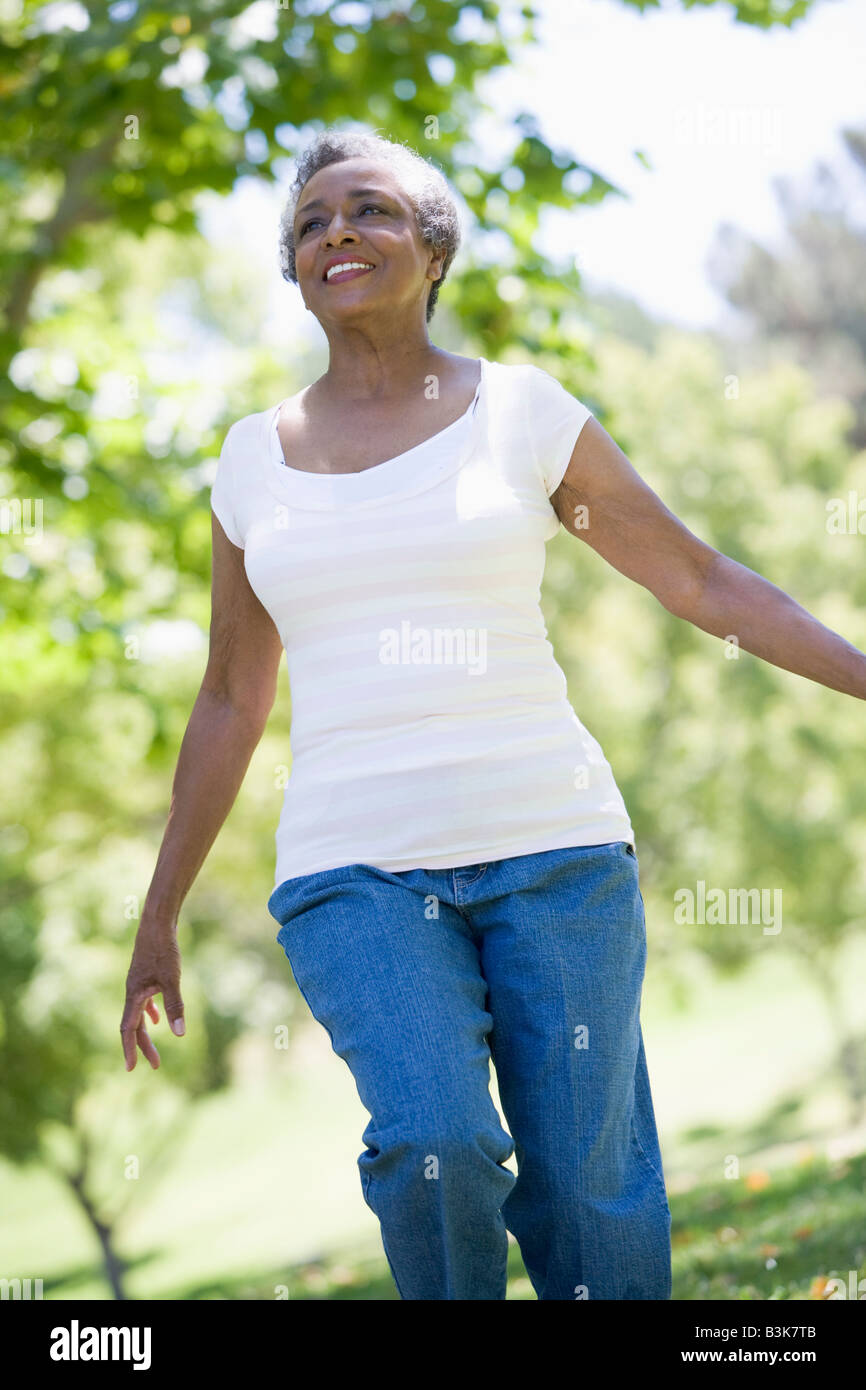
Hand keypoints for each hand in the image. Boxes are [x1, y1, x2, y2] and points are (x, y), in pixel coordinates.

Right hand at [121, 925, 184, 1071]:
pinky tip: (159, 1018)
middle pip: (134, 1026)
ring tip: (154, 1050)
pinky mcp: (145, 976)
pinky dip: (150, 1013)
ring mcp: (138, 984)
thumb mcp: (172, 979)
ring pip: (139, 1015)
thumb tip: (179, 1034)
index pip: (128, 1030)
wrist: (157, 924)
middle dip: (144, 1046)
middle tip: (156, 1065)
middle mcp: (132, 992)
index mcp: (134, 996)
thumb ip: (174, 1005)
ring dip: (147, 1032)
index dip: (130, 1050)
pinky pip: (144, 1002)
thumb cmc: (164, 950)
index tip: (131, 1069)